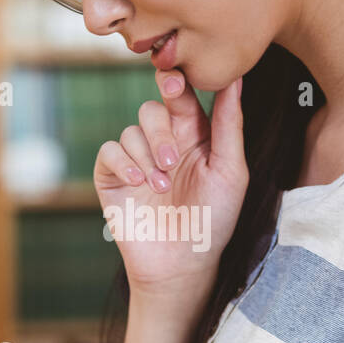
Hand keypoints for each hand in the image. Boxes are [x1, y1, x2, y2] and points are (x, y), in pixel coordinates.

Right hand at [94, 68, 248, 298]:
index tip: (175, 83)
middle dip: (160, 131)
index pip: (181, 97)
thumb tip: (234, 78)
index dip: (176, 84)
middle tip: (171, 162)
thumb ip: (230, 124)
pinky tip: (137, 182)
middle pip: (152, 110)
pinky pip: (109, 151)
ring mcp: (136, 160)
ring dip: (146, 156)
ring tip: (160, 186)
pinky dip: (122, 162)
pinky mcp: (112, 178)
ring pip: (130, 131)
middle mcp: (163, 143)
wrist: (182, 264)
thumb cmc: (214, 220)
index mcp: (193, 135)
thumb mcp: (231, 171)